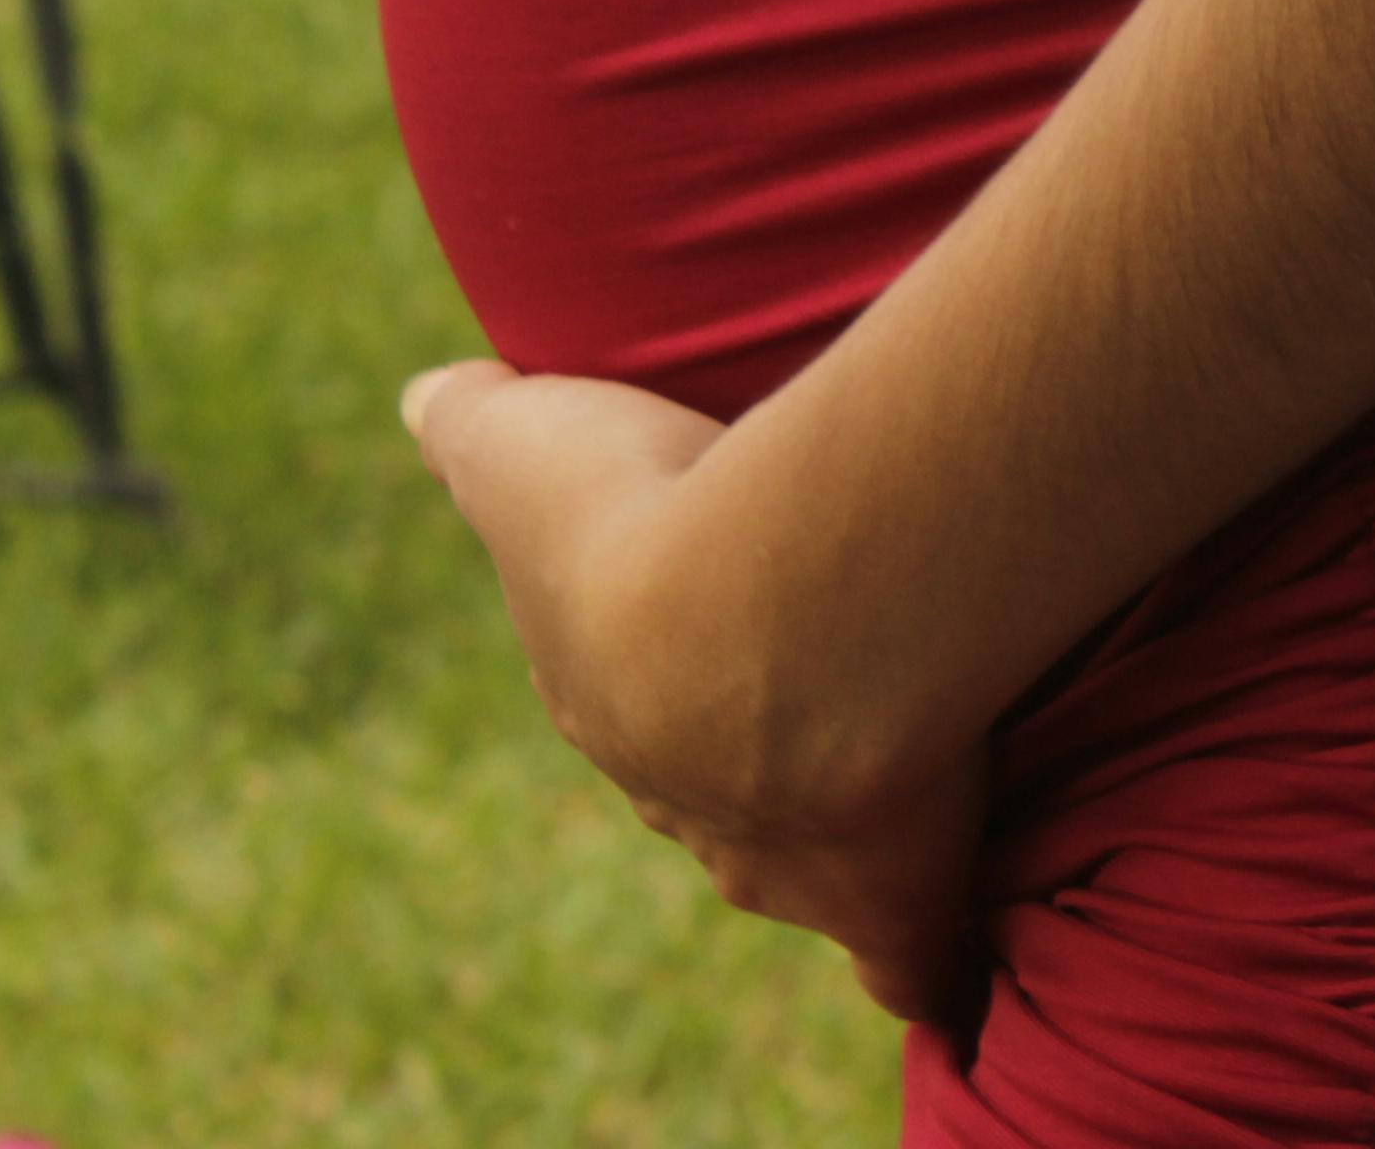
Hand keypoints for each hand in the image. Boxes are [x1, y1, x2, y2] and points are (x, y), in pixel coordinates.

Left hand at [402, 359, 984, 1025]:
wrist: (759, 615)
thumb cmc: (643, 515)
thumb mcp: (523, 448)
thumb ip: (473, 421)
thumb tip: (428, 396)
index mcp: (606, 693)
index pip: (621, 696)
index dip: (659, 671)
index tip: (701, 644)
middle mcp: (682, 786)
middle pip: (702, 789)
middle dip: (740, 760)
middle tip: (808, 714)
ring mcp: (780, 852)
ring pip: (796, 866)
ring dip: (835, 839)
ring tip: (895, 801)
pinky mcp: (886, 891)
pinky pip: (907, 957)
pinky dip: (925, 968)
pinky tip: (947, 978)